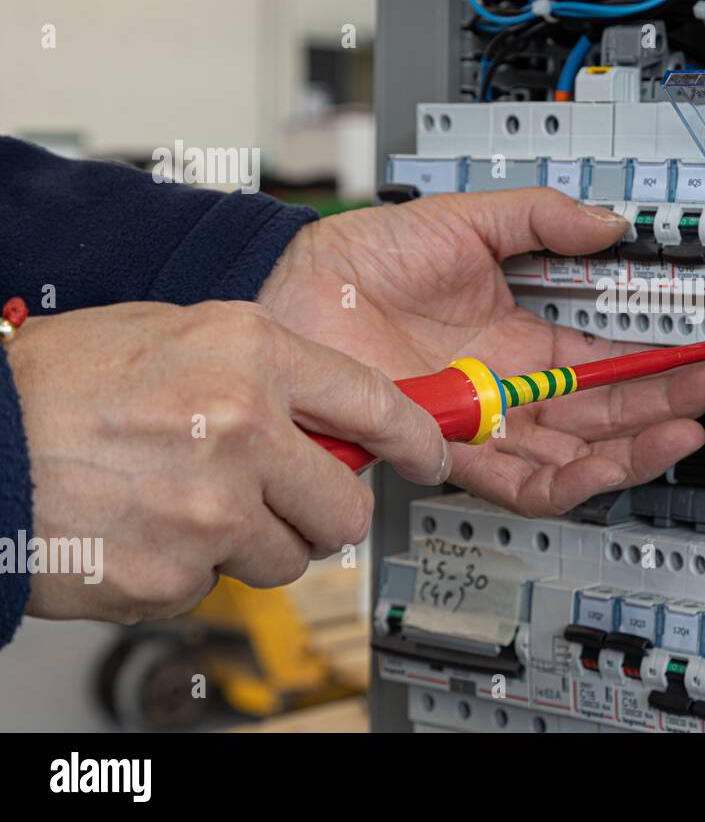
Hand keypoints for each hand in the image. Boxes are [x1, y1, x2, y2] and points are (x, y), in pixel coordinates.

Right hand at [9, 301, 448, 622]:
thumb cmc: (53, 385)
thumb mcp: (174, 336)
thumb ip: (261, 372)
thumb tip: (330, 416)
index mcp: (247, 354)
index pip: (377, 403)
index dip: (418, 437)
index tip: (432, 454)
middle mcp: (242, 428)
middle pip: (345, 507)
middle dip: (321, 512)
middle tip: (282, 501)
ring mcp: (210, 509)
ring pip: (288, 557)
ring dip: (249, 544)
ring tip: (184, 506)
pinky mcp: (173, 577)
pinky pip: (215, 587)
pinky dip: (186, 570)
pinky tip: (142, 530)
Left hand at [256, 188, 704, 514]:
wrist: (295, 291)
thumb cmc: (362, 259)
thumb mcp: (465, 220)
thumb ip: (539, 219)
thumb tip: (607, 224)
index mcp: (523, 336)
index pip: (609, 357)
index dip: (659, 357)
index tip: (703, 346)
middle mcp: (512, 385)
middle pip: (607, 409)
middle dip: (666, 401)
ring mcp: (488, 421)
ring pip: (579, 452)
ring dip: (636, 445)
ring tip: (684, 427)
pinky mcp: (457, 450)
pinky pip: (527, 482)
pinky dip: (575, 480)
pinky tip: (615, 461)